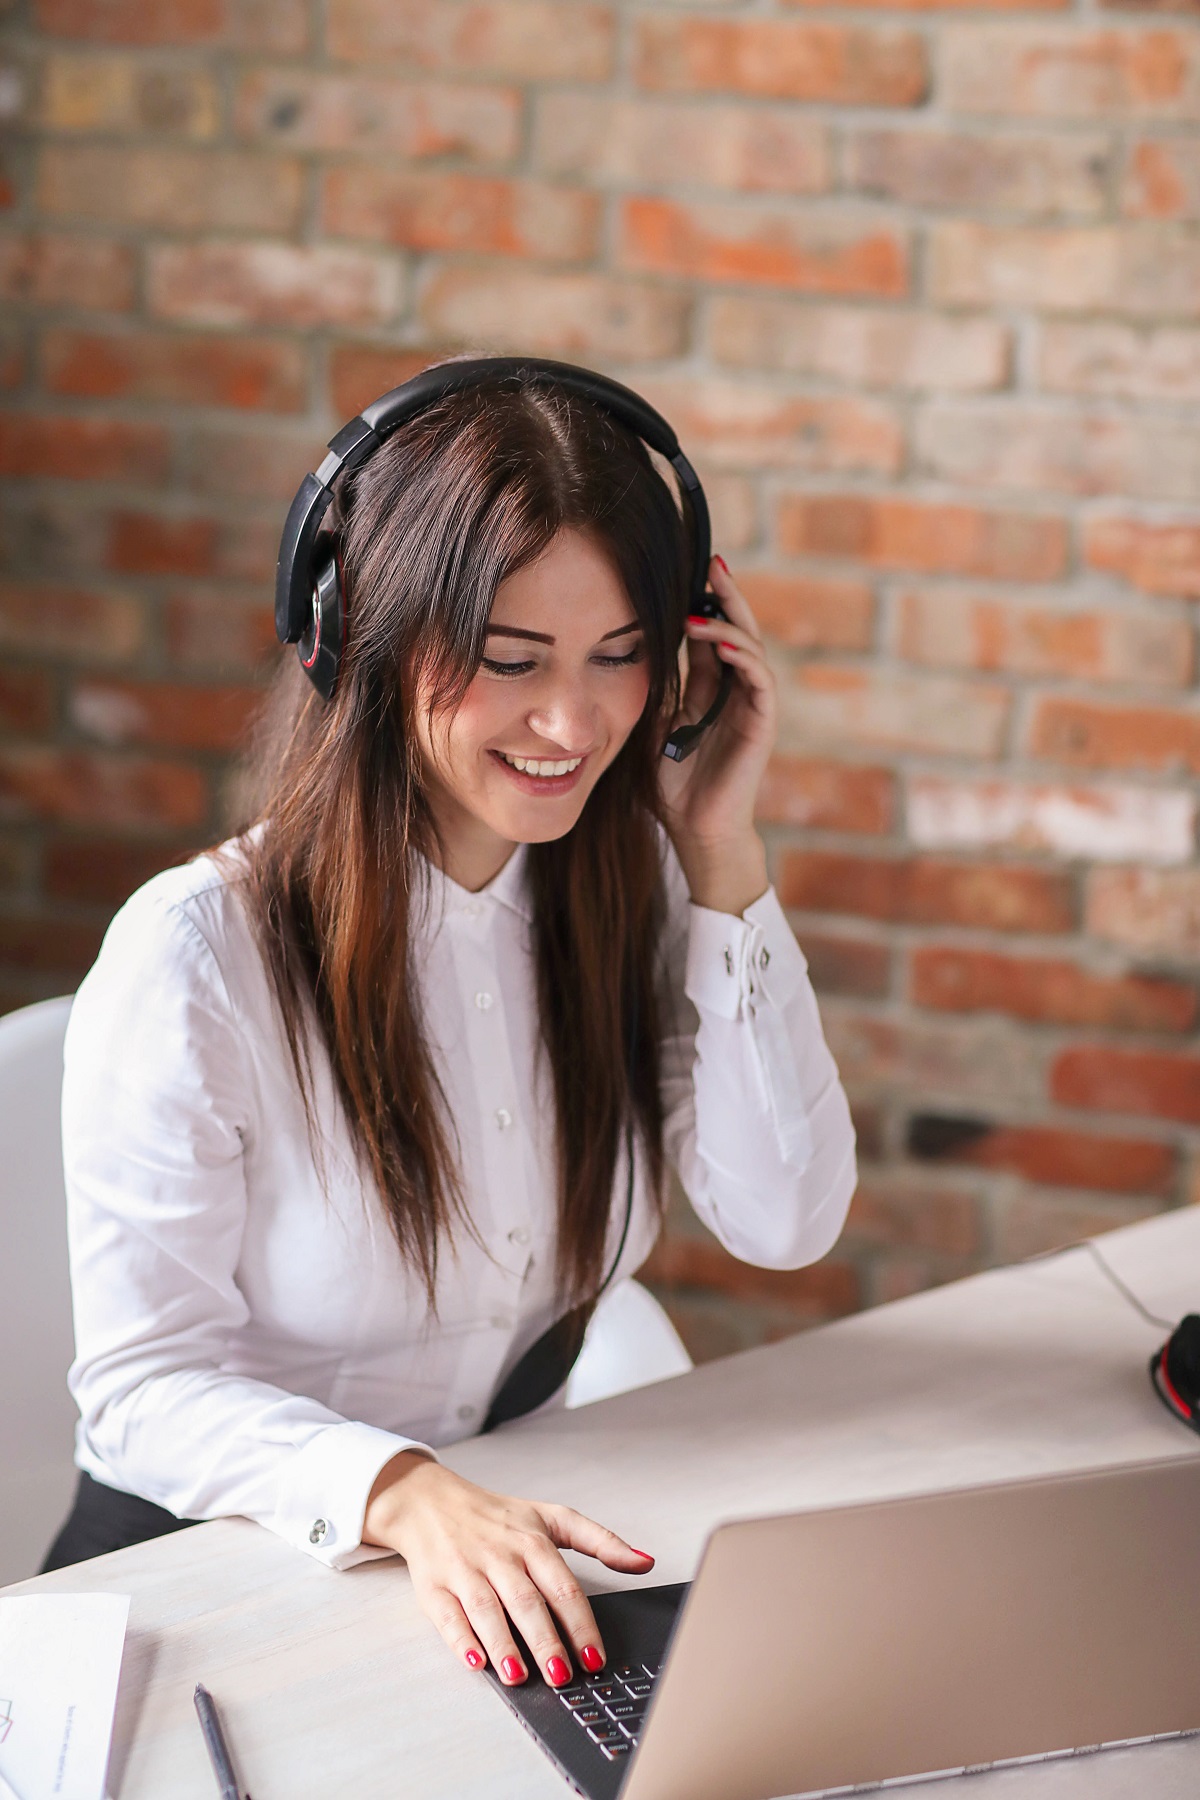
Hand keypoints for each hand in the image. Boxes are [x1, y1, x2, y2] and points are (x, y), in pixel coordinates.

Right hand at [363, 1452, 654, 1685]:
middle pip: (526, 1601)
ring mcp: (465, 1570)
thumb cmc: (498, 1516)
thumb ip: (601, 1541)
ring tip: (519, 1675)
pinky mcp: (434, 1586)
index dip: (581, 1624)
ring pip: (486, 1609)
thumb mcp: (553, 1518)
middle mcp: (500, 1556)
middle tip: (562, 1675)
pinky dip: (460, 1639)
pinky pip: (447, 1615)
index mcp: (533, 1541)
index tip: (595, 1658)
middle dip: (545, 1640)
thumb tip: (645, 1562)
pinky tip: (475, 1660)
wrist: (431, 1502)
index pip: (563, 1587)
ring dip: (503, 1643)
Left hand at [659, 556, 773, 915]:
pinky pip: (759, 682)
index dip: (699, 602)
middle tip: (711, 562)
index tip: (683, 569)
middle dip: (725, 595)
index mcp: (707, 688)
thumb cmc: (670, 786)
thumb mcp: (648, 726)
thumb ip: (648, 690)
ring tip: (702, 609)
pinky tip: (723, 645)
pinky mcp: (761, 725)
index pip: (707, 633)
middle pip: (735, 629)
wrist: (692, 831)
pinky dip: (744, 659)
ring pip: (750, 648)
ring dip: (729, 625)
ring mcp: (750, 706)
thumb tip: (619, 649)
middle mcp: (733, 690)